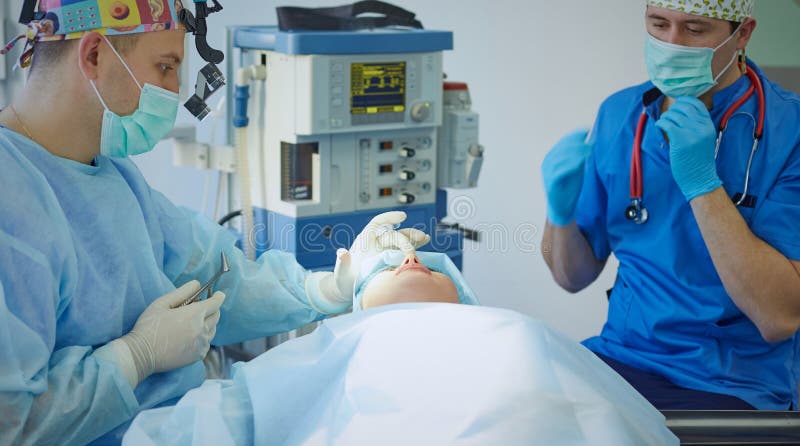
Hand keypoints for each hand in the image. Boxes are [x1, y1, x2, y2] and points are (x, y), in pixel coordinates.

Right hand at [116, 281, 224, 384]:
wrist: (142, 354)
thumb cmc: (149, 326)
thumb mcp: (162, 303)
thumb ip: (182, 292)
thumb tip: (197, 284)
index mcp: (194, 315)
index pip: (216, 303)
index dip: (218, 297)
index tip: (218, 294)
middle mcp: (202, 330)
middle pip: (216, 316)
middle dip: (213, 309)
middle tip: (202, 307)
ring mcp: (201, 344)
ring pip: (212, 330)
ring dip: (208, 324)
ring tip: (193, 323)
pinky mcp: (198, 356)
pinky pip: (206, 343)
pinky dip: (203, 337)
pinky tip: (189, 337)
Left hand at [308, 212, 429, 313]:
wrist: (349, 291)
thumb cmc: (343, 281)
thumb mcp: (340, 273)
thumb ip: (342, 263)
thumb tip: (342, 253)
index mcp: (364, 242)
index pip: (377, 224)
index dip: (389, 218)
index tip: (403, 217)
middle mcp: (376, 243)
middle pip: (393, 235)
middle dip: (404, 240)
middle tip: (411, 253)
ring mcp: (385, 251)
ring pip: (402, 240)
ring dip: (413, 238)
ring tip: (425, 237)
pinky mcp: (390, 259)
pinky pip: (404, 249)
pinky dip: (414, 245)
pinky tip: (425, 241)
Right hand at [541, 130, 591, 225]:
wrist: (562, 208)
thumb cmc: (570, 187)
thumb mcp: (576, 167)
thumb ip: (580, 155)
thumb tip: (592, 139)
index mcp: (552, 156)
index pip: (565, 141)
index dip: (577, 135)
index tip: (589, 131)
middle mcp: (548, 161)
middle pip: (564, 147)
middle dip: (579, 143)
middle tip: (593, 144)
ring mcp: (548, 172)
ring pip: (562, 157)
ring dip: (577, 152)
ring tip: (590, 151)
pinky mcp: (551, 182)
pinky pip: (561, 170)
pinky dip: (572, 164)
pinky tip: (582, 162)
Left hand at [655, 96, 722, 200]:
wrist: (700, 178)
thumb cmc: (698, 160)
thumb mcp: (704, 138)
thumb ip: (697, 125)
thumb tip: (680, 111)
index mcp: (708, 125)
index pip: (697, 104)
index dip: (684, 101)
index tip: (677, 105)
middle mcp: (701, 127)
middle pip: (684, 107)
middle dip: (673, 109)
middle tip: (668, 116)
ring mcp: (691, 133)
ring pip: (674, 114)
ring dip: (665, 116)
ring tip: (663, 122)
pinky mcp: (680, 140)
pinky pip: (667, 124)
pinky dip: (660, 122)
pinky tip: (659, 126)